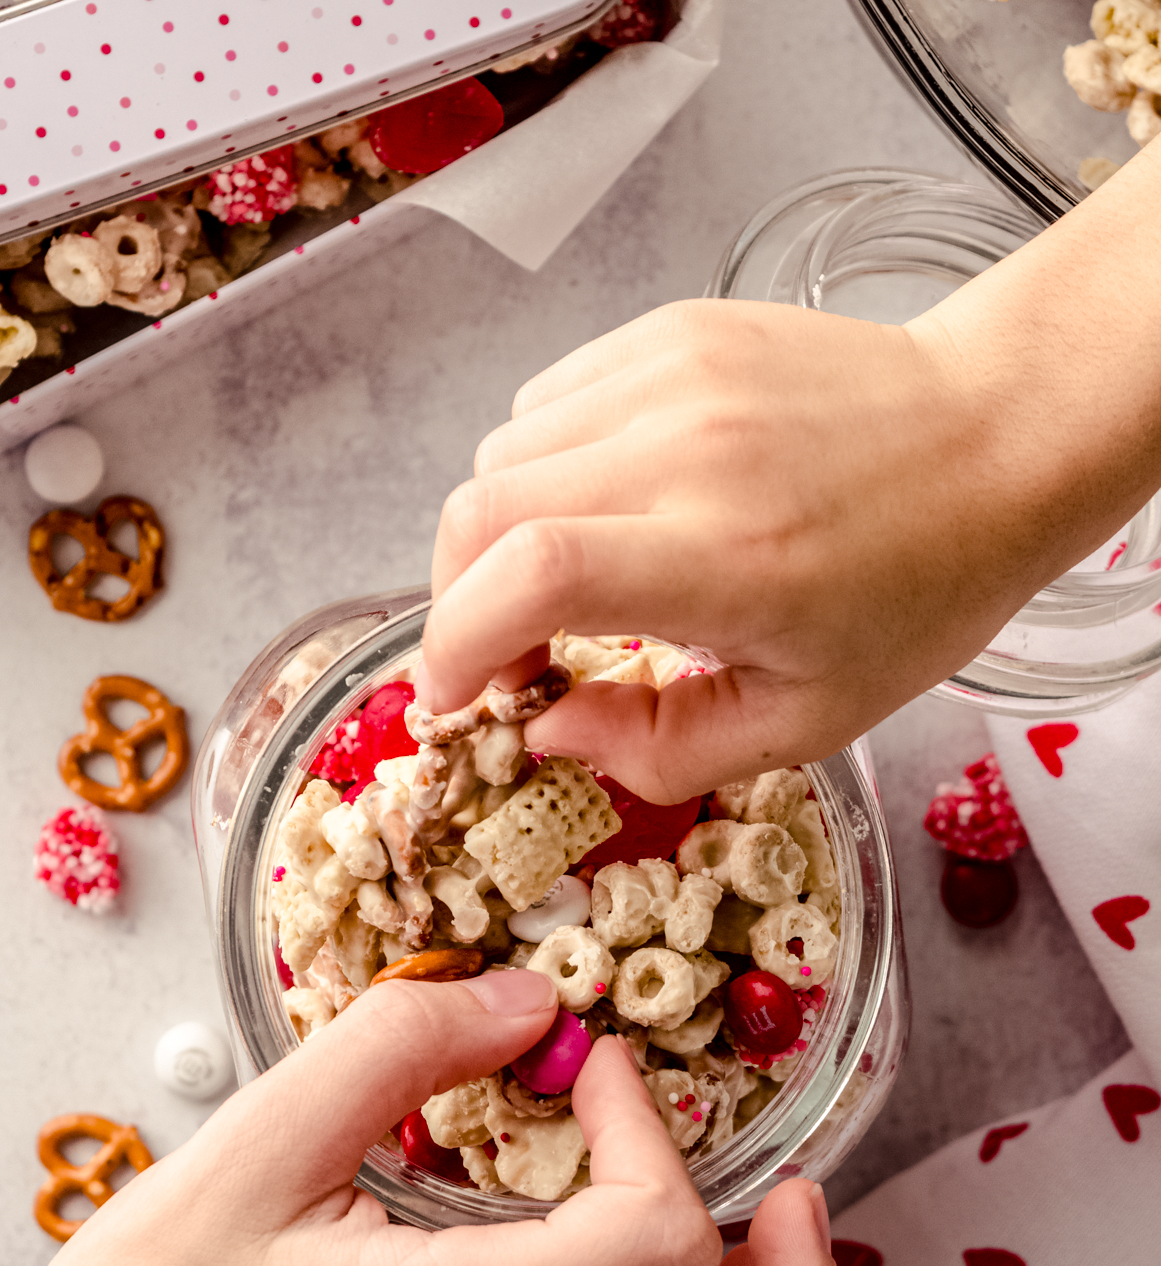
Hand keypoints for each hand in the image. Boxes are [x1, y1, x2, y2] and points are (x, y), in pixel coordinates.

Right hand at [421, 148, 1160, 800]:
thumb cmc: (917, 587)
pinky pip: (547, 402)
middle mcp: (684, 448)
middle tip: (510, 652)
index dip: (456, 643)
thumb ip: (661, 748)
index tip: (456, 698)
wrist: (994, 434)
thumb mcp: (807, 719)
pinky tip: (610, 502)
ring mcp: (673, 373)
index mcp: (725, 556)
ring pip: (502, 454)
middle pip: (481, 510)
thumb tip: (548, 730)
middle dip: (460, 598)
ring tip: (573, 576)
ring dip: (503, 533)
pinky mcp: (673, 331)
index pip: (528, 574)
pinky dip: (545, 467)